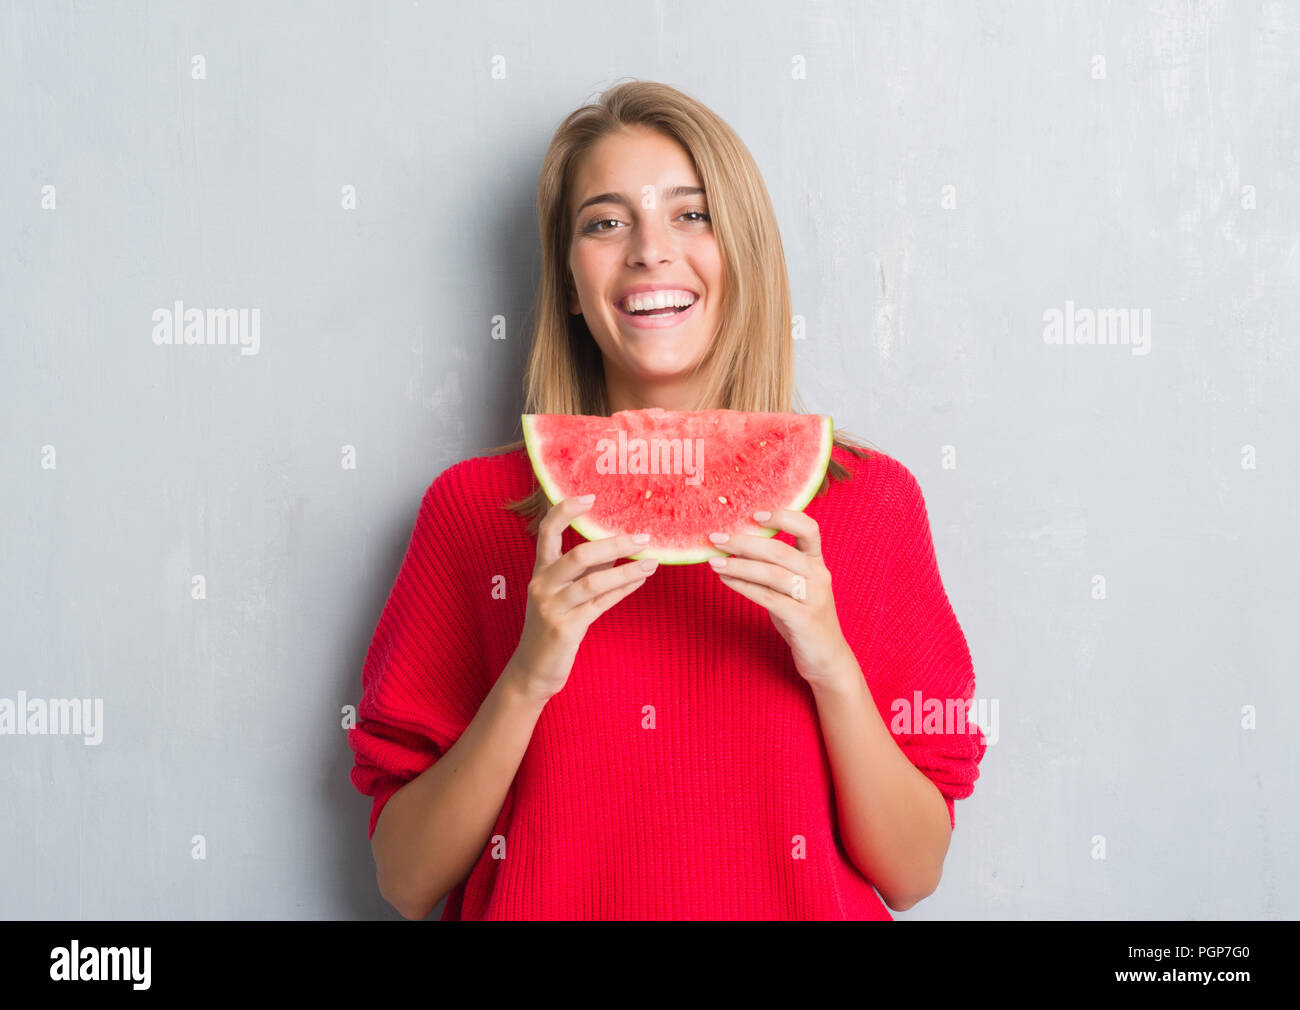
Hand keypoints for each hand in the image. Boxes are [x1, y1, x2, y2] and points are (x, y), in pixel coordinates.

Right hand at [506, 494, 658, 704]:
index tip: (591, 496)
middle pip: (578, 555)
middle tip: (642, 537)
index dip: (566, 511)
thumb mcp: (564, 594)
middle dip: (614, 543)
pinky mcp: (565, 628)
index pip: (547, 531)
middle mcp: (542, 585)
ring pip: (593, 581)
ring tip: (651, 562)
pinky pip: (600, 604)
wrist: (532, 670)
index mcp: (540, 571)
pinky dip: (623, 589)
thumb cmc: (552, 627)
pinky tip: (640, 580)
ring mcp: (552, 607)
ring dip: (627, 570)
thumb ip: (586, 570)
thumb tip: (615, 547)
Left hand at [707, 508, 854, 687]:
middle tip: (716, 538)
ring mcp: (813, 598)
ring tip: (714, 561)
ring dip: (739, 565)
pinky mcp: (803, 619)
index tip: (754, 514)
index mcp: (817, 563)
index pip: (808, 528)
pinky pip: (768, 598)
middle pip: (780, 551)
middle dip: (744, 542)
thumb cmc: (803, 617)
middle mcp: (819, 576)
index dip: (783, 516)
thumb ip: (775, 567)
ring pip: (772, 574)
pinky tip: (725, 580)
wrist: (827, 657)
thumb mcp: (794, 587)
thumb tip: (735, 547)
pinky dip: (744, 586)